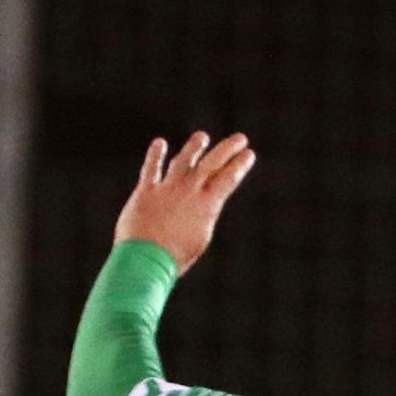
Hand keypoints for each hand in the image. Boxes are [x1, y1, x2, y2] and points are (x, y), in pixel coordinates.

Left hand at [115, 132, 255, 274]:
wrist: (147, 258)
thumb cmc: (176, 257)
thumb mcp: (200, 238)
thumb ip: (203, 216)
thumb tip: (204, 204)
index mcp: (207, 206)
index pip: (228, 179)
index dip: (240, 165)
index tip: (249, 153)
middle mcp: (189, 192)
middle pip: (211, 164)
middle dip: (227, 149)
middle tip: (240, 138)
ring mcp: (167, 189)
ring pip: (183, 161)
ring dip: (194, 147)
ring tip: (202, 137)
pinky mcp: (146, 191)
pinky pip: (151, 168)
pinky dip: (156, 155)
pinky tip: (160, 143)